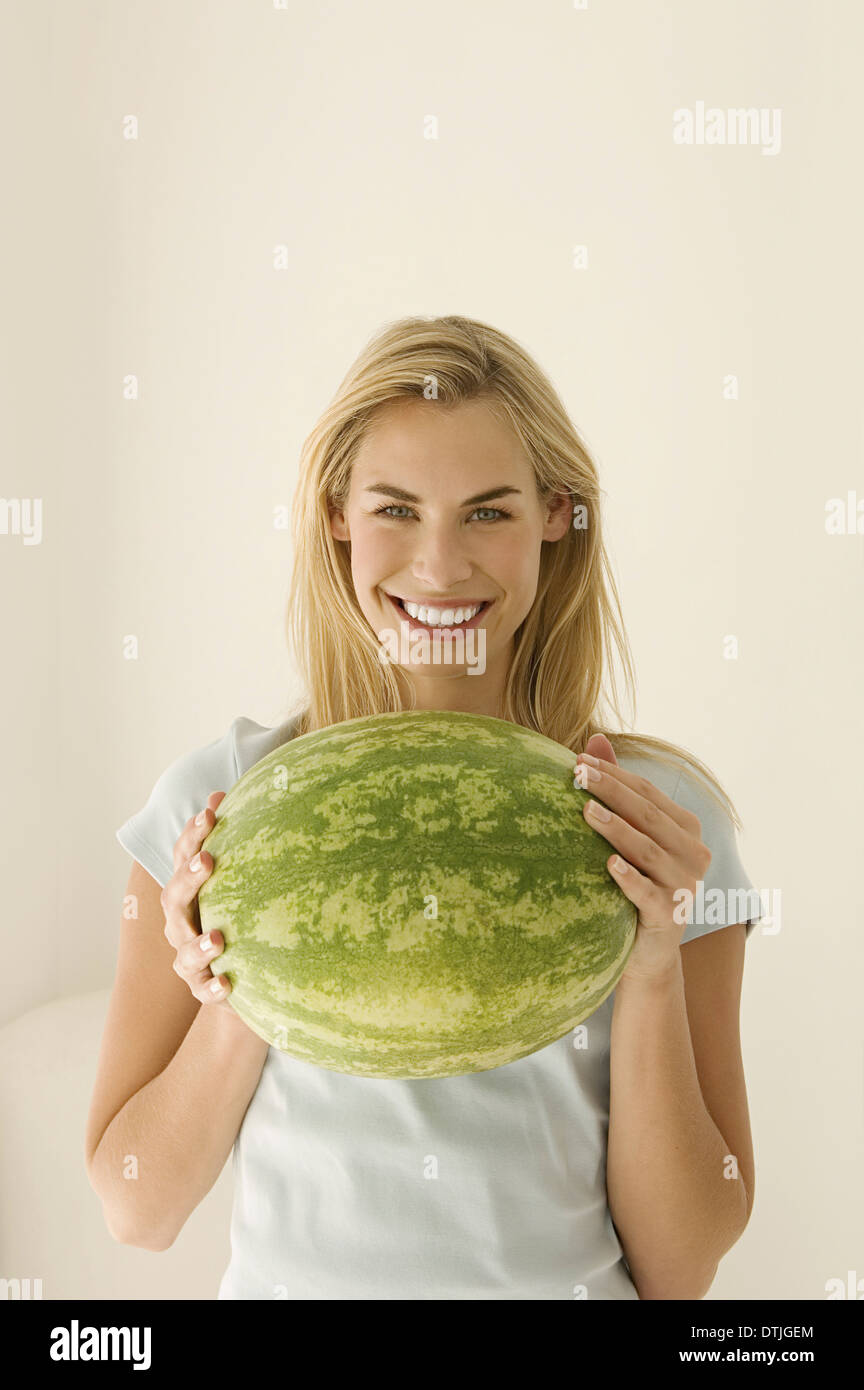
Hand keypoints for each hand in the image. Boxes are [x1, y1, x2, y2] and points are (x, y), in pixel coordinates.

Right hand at [160, 791, 236, 1011]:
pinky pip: (204, 990)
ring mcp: (188, 959)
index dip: (193, 836)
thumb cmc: (235, 918)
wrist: (235, 982)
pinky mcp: (202, 988)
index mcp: (187, 893)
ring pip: (184, 951)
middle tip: (207, 859)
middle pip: (174, 899)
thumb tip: (229, 794)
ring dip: (199, 943)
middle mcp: (180, 923)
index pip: (184, 859)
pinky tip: (227, 983)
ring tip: (219, 938)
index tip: (210, 813)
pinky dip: (213, 987)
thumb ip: (235, 845)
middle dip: (189, 878)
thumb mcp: (237, 883)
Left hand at [574, 735, 711, 983]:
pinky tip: (609, 865)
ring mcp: (685, 885)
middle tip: (577, 775)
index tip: (578, 760)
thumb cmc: (632, 885)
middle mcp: (693, 854)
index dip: (615, 774)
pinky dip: (629, 877)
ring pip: (648, 850)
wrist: (646, 952)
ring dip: (616, 829)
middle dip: (612, 791)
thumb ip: (619, 792)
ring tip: (586, 811)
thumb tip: (594, 740)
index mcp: (686, 829)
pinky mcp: (672, 915)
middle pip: (647, 815)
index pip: (647, 793)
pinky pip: (648, 893)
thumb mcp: (629, 838)